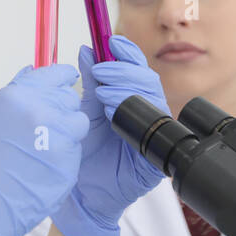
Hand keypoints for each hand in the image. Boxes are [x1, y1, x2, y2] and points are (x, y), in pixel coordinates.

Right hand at [0, 63, 87, 235]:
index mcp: (16, 97)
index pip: (57, 74)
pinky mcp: (68, 168)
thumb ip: (13, 98)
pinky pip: (75, 153)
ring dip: (67, 132)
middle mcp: (40, 114)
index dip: (62, 78)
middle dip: (61, 108)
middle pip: (70, 98)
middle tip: (44, 125)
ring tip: (42, 150)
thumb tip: (31, 75)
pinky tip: (41, 170)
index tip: (63, 84)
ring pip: (78, 124)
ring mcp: (57, 141)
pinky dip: (64, 157)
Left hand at [50, 34, 168, 235]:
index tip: (112, 41)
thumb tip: (87, 49)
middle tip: (100, 71)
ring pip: (154, 100)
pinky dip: (132, 117)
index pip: (138, 70)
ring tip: (101, 94)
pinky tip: (112, 115)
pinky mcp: (155, 160)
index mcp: (133, 102)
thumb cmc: (85, 156)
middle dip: (124, 70)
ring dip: (126, 89)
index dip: (128, 53)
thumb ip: (90, 83)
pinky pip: (153, 132)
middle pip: (149, 80)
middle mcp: (146, 117)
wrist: (80, 194)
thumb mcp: (85, 111)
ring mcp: (153, 137)